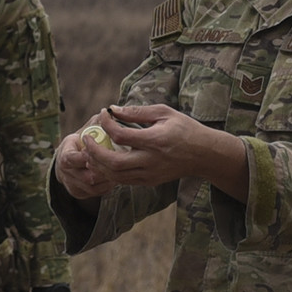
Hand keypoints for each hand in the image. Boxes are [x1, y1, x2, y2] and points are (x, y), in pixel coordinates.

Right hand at [55, 128, 115, 200]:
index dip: (87, 157)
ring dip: (107, 180)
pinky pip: (95, 193)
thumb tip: (107, 113)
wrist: (72, 158)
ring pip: (92, 187)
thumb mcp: (87, 129)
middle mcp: (65, 171)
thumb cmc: (84, 140)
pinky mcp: (79, 193)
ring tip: (120, 171)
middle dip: (102, 170)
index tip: (101, 152)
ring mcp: (71, 184)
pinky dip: (107, 186)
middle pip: (85, 177)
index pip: (71, 159)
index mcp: (65, 153)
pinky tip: (116, 177)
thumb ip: (96, 123)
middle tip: (118, 164)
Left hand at [89, 104, 248, 198]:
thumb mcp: (164, 113)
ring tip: (91, 151)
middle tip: (87, 138)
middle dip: (94, 151)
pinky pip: (123, 181)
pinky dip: (109, 172)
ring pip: (115, 175)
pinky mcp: (150, 182)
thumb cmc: (185, 129)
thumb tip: (113, 109)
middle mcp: (151, 160)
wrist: (204, 155)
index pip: (120, 136)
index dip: (106, 124)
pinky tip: (104, 161)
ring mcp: (150, 174)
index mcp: (156, 140)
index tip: (103, 114)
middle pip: (112, 162)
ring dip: (98, 164)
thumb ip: (137, 112)